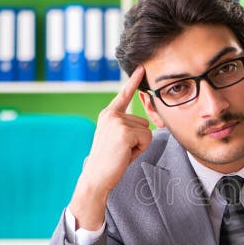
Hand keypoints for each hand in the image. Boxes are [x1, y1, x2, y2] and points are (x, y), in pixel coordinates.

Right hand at [70, 66, 151, 229]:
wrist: (96, 177)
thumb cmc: (109, 161)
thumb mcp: (115, 138)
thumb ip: (127, 126)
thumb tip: (146, 123)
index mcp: (108, 114)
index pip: (124, 95)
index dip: (134, 81)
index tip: (141, 67)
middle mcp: (111, 114)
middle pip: (144, 121)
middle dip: (138, 139)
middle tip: (122, 149)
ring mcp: (117, 122)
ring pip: (146, 131)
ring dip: (139, 145)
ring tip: (122, 152)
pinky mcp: (124, 132)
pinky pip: (146, 138)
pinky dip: (140, 150)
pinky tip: (125, 154)